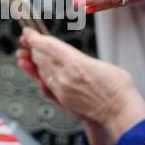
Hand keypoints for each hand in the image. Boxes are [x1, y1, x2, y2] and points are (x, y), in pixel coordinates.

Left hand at [15, 29, 141, 126]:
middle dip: (32, 49)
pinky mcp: (63, 102)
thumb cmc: (117, 88)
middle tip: (26, 41)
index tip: (27, 32)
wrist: (120, 113)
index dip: (34, 37)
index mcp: (74, 63)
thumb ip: (81, 61)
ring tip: (24, 57)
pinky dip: (40, 80)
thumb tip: (74, 61)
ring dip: (32, 64)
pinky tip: (37, 77)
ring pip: (41, 73)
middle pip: (40, 58)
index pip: (47, 46)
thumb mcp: (99, 64)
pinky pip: (46, 89)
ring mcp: (61, 91)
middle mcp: (63, 77)